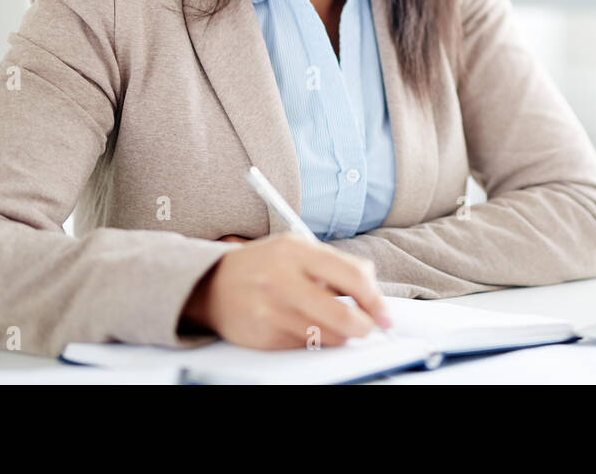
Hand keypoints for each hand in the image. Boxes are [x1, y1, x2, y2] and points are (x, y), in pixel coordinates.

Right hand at [181, 232, 391, 348]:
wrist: (210, 285)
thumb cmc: (263, 266)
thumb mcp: (296, 250)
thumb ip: (335, 264)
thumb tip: (372, 291)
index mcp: (296, 251)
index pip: (353, 276)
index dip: (375, 299)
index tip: (384, 313)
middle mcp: (282, 279)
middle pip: (343, 315)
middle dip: (364, 327)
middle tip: (368, 327)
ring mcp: (271, 310)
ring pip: (327, 336)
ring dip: (340, 335)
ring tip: (333, 324)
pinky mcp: (263, 336)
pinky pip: (305, 346)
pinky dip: (313, 341)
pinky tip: (302, 326)